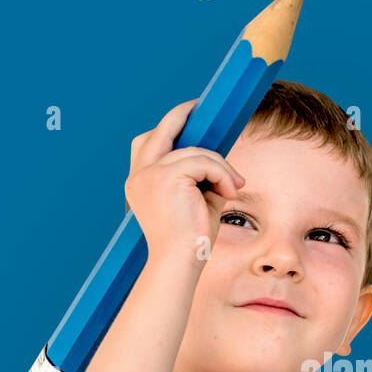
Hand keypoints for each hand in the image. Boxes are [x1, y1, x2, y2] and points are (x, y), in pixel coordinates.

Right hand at [124, 98, 245, 261]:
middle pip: (161, 130)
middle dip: (183, 114)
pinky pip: (203, 161)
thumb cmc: (191, 242)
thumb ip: (200, 177)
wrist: (179, 264)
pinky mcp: (165, 177)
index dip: (171, 129)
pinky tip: (229, 193)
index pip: (149, 143)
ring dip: (219, 166)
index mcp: (139, 183)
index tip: (193, 121)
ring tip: (232, 188)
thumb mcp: (195, 202)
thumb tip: (217, 160)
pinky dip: (222, 174)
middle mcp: (138, 176)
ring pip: (193, 150)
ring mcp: (148, 174)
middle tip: (201, 107)